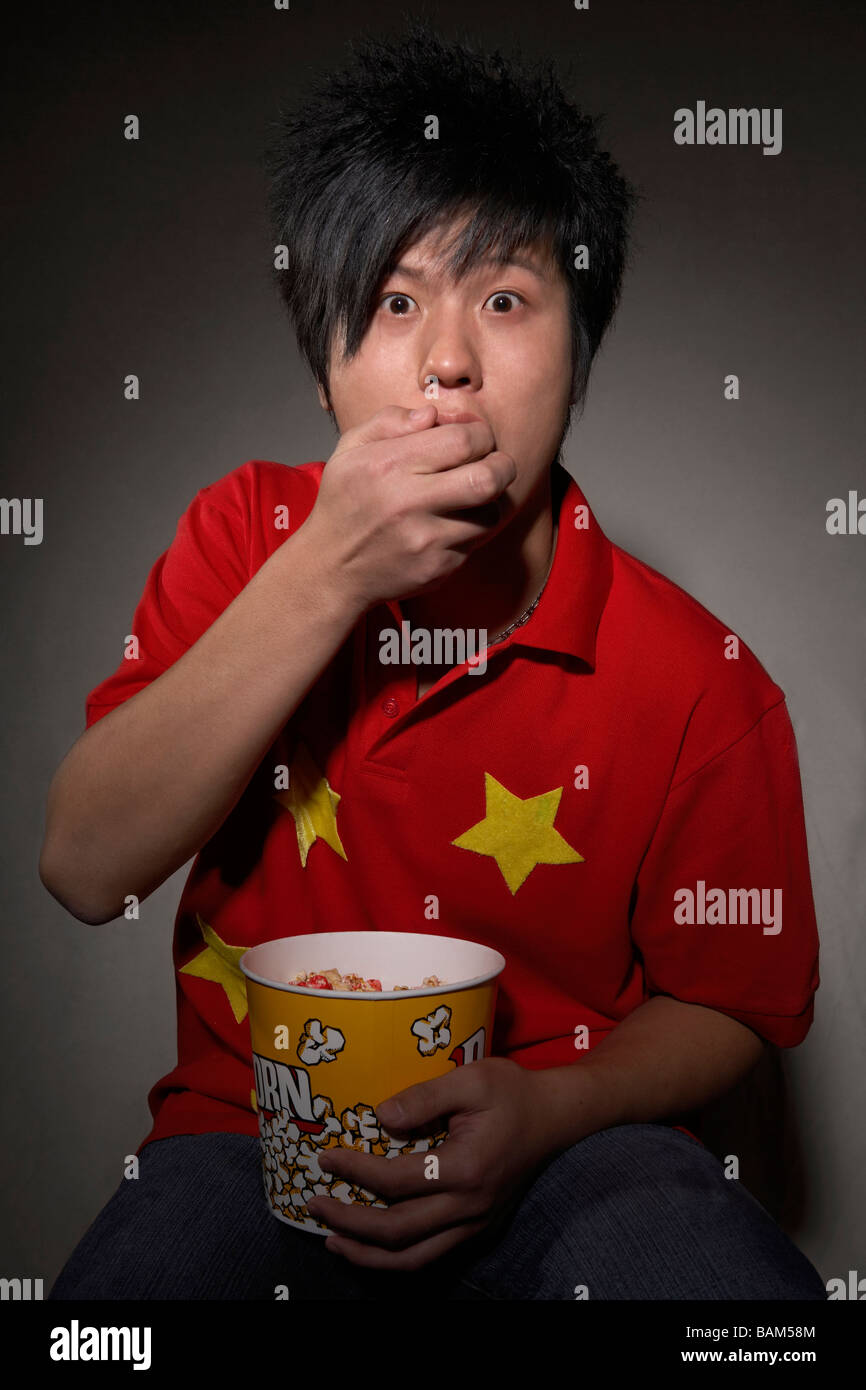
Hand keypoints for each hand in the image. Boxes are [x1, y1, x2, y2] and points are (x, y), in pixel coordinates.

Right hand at [302, 403, 517, 613]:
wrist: (332, 569)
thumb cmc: (344, 503)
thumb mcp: (350, 450)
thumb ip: (389, 421)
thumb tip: (432, 416)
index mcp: (389, 465)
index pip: (462, 441)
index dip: (481, 434)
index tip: (475, 438)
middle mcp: (409, 503)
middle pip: (488, 478)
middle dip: (502, 465)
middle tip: (495, 463)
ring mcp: (425, 541)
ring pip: (491, 514)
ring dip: (490, 501)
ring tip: (471, 495)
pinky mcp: (437, 569)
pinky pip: (475, 543)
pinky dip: (471, 529)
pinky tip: (451, 523)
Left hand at [305, 1056, 554, 1270]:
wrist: (556, 1117)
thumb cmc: (512, 1092)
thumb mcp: (471, 1079)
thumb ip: (424, 1097)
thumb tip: (380, 1117)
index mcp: (465, 1169)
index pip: (395, 1181)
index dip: (355, 1170)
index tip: (325, 1156)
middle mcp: (469, 1207)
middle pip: (397, 1232)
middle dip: (350, 1222)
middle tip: (314, 1203)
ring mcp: (475, 1223)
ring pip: (414, 1259)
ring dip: (369, 1256)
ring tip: (333, 1242)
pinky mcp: (478, 1227)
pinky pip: (431, 1255)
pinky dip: (397, 1257)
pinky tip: (374, 1245)